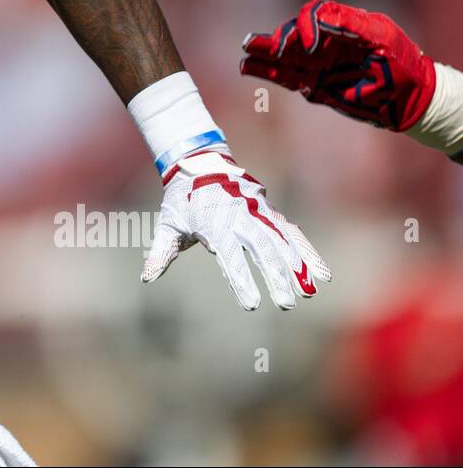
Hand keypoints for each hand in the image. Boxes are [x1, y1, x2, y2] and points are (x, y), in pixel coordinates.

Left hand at [142, 150, 329, 310]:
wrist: (199, 162)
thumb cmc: (180, 199)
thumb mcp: (166, 224)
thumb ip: (160, 253)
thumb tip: (146, 279)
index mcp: (213, 222)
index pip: (229, 255)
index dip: (241, 279)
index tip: (252, 304)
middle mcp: (239, 215)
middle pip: (261, 248)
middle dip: (275, 276)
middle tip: (286, 303)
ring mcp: (257, 211)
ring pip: (281, 240)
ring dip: (297, 266)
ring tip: (308, 292)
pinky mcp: (268, 211)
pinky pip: (291, 232)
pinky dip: (307, 251)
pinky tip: (321, 273)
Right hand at [240, 0, 434, 130]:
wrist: (412, 101)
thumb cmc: (403, 68)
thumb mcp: (382, 40)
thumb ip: (352, 25)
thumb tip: (318, 18)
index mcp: (344, 27)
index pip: (316, 14)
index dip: (306, 24)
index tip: (310, 46)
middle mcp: (328, 43)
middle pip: (294, 33)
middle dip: (278, 38)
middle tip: (262, 46)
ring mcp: (319, 64)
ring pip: (284, 55)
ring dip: (263, 51)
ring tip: (245, 49)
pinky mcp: (313, 85)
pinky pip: (285, 76)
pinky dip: (265, 71)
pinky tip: (247, 66)